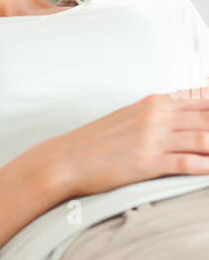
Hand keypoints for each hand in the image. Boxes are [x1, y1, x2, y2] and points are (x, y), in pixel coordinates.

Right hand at [46, 80, 208, 198]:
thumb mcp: (131, 119)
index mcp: (156, 102)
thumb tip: (186, 118)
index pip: (204, 97)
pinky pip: (189, 162)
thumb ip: (160, 115)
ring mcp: (154, 138)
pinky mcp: (148, 162)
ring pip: (206, 138)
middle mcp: (159, 115)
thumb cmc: (97, 143)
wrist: (65, 160)